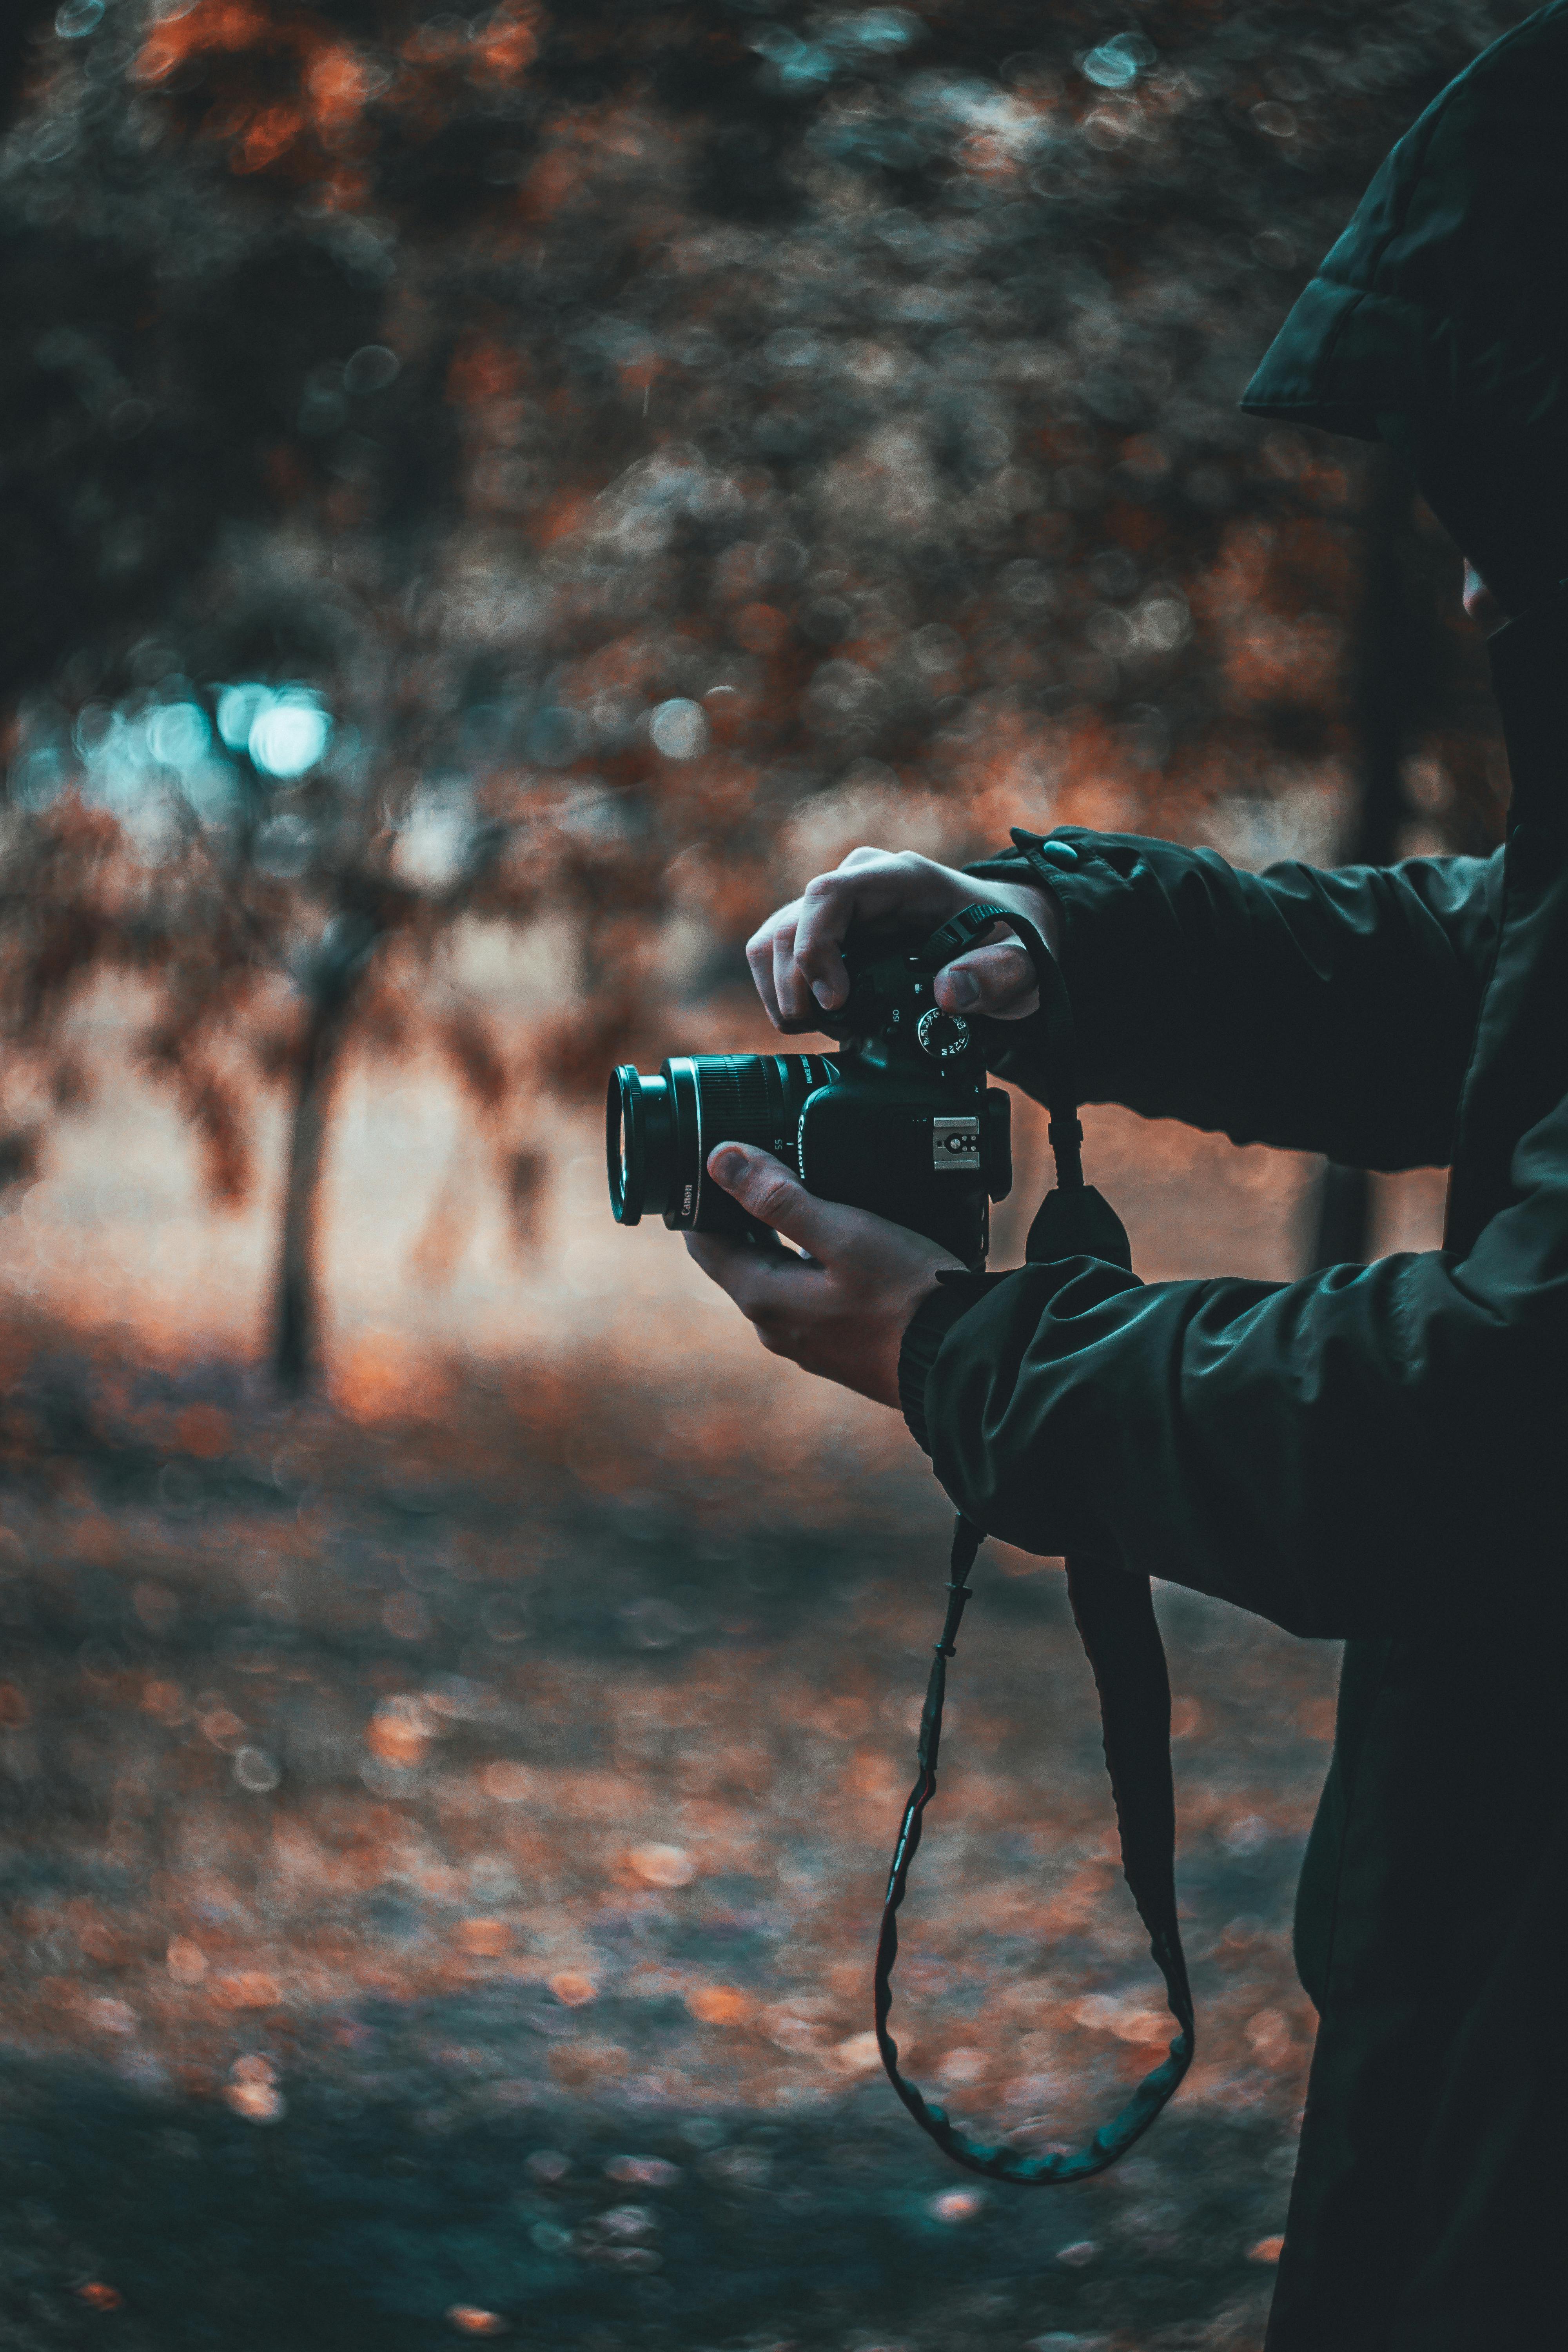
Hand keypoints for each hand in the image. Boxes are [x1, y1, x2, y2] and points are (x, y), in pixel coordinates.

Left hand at [684, 1144, 960, 1407]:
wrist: (959, 1361)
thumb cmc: (906, 1297)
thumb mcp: (844, 1235)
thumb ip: (780, 1199)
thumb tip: (721, 1159)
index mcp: (763, 1297)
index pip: (704, 1242)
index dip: (704, 1197)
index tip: (719, 1160)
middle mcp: (774, 1326)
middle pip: (737, 1258)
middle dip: (741, 1213)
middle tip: (765, 1165)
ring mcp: (806, 1342)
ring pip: (774, 1275)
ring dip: (779, 1236)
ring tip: (807, 1194)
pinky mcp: (837, 1345)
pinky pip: (805, 1295)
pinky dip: (809, 1262)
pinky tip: (841, 1243)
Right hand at [747, 846, 1059, 1033]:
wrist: (1003, 939)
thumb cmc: (1008, 944)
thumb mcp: (1019, 963)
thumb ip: (994, 976)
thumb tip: (948, 994)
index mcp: (902, 878)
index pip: (829, 894)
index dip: (817, 947)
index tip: (836, 1001)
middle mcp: (860, 883)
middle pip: (790, 924)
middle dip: (796, 986)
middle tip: (835, 1028)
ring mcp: (838, 909)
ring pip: (773, 940)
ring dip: (784, 993)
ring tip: (827, 1028)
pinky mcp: (826, 934)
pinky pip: (780, 956)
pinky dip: (788, 994)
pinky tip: (824, 1021)